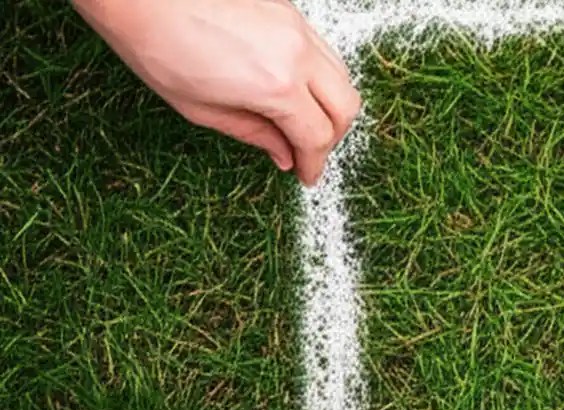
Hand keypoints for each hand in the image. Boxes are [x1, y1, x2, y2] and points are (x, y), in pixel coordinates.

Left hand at [71, 0, 361, 185]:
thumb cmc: (155, 42)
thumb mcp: (200, 108)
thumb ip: (252, 133)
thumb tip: (282, 153)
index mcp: (276, 86)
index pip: (317, 136)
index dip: (315, 163)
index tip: (307, 175)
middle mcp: (296, 54)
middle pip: (345, 106)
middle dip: (333, 137)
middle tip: (310, 151)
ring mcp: (296, 26)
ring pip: (341, 75)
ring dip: (330, 104)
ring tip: (304, 119)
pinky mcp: (288, 9)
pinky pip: (322, 50)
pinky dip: (319, 75)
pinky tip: (294, 86)